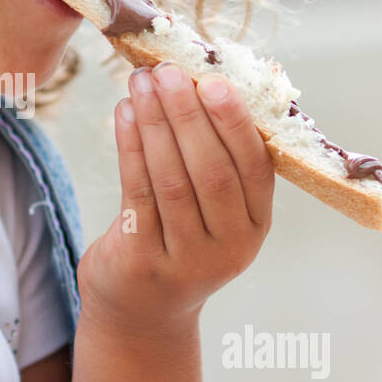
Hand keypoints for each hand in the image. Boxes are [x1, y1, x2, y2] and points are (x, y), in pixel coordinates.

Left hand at [76, 62, 274, 338]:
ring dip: (155, 123)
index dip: (233, 121)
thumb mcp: (213, 210)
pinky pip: (137, 193)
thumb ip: (218, 157)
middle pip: (211, 171)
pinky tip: (125, 114)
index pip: (253, 166)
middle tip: (167, 71)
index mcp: (256, 226)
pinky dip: (130, 146)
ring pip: (171, 179)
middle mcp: (228, 247)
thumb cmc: (178, 238)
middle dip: (188, 115)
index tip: (212, 79)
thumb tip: (211, 77)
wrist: (140, 310)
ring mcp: (186, 260)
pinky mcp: (142, 261)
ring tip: (140, 82)